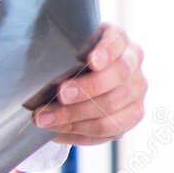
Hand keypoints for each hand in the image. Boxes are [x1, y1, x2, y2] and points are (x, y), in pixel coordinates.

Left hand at [33, 23, 146, 145]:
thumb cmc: (68, 61)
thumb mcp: (62, 50)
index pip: (117, 41)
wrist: (78, 80)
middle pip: (118, 76)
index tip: (90, 61)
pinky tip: (57, 131)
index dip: (106, 51)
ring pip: (111, 106)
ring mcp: (136, 90)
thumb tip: (37, 67)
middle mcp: (132, 64)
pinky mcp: (132, 115)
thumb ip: (57, 53)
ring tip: (44, 118)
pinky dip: (80, 131)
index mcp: (118, 40)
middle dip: (86, 88)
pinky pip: (109, 129)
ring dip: (74, 115)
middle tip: (60, 95)